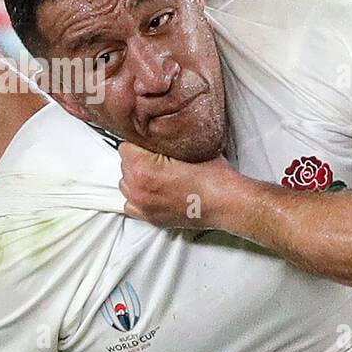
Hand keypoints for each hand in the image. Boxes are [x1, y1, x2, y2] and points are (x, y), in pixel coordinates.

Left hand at [119, 141, 238, 228]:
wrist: (227, 203)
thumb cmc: (214, 178)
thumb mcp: (188, 146)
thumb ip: (166, 140)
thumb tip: (155, 134)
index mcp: (143, 168)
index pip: (126, 145)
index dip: (142, 142)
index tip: (153, 144)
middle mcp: (138, 189)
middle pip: (125, 164)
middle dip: (140, 160)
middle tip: (161, 159)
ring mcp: (143, 206)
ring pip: (126, 184)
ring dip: (138, 178)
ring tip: (160, 175)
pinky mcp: (151, 218)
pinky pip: (131, 204)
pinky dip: (140, 197)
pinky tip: (155, 191)